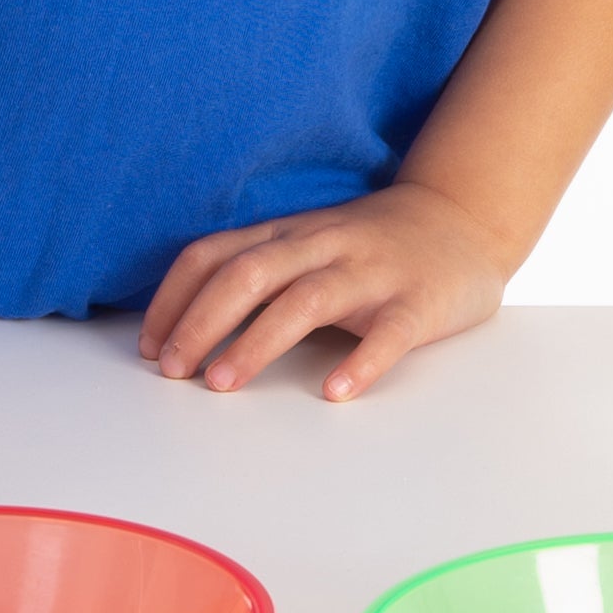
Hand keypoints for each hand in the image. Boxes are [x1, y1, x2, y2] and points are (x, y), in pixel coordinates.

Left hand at [136, 183, 512, 402]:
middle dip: (202, 322)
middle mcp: (322, 246)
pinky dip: (360, 363)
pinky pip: (388, 333)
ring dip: (257, 342)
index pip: (214, 255)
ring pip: (306, 300)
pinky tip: (334, 392)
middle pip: (250, 274)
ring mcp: (371, 272)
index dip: (174, 299)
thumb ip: (258, 271)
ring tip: (224, 383)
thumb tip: (184, 328)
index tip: (148, 346)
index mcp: (288, 235)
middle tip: (173, 371)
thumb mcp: (307, 244)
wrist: (464, 220)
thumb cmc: (371, 245)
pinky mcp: (418, 303)